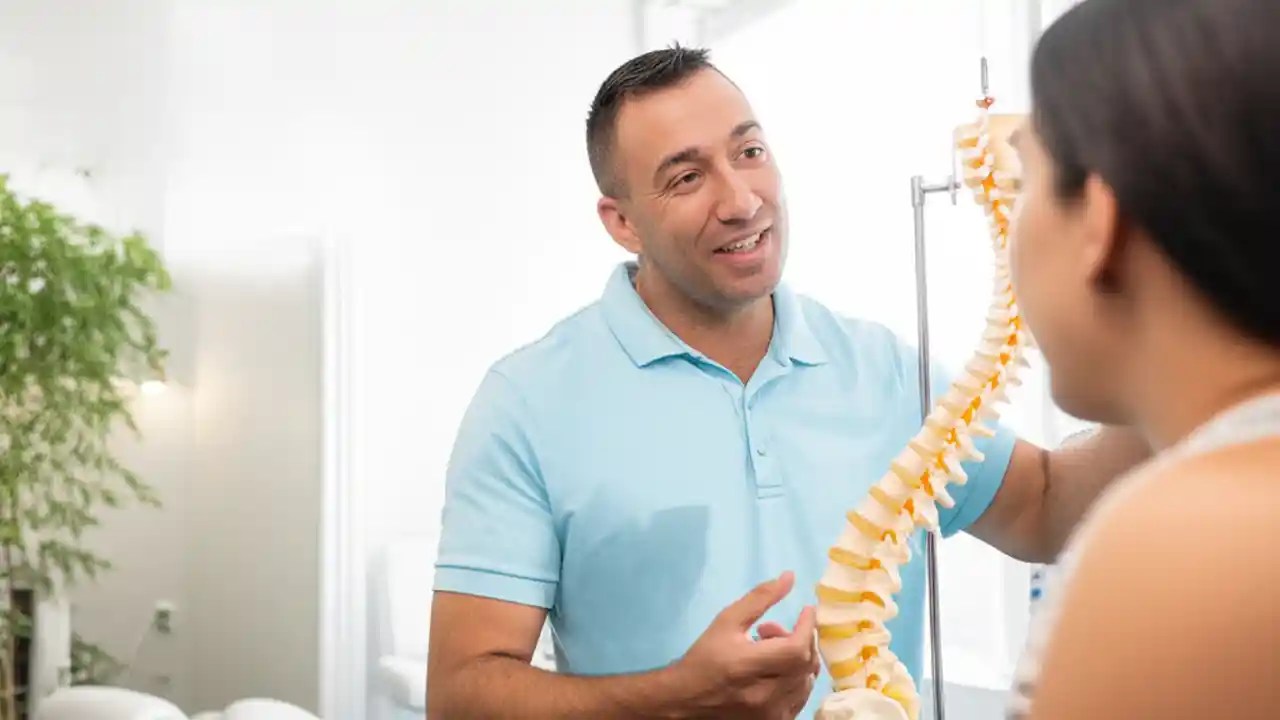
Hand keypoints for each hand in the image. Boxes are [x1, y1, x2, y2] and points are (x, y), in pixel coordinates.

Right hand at [673, 571, 818, 719]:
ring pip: (807, 681)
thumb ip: (760, 598)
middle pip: (806, 664)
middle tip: (776, 630)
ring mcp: (772, 712)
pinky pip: (801, 697)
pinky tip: (779, 670)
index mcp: (749, 666)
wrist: (686, 699)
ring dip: (800, 659)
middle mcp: (764, 694)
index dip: (807, 627)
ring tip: (773, 649)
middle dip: (801, 639)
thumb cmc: (705, 657)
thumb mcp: (727, 621)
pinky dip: (798, 678)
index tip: (806, 610)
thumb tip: (790, 577)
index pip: (796, 648)